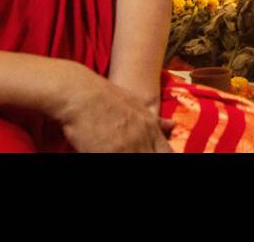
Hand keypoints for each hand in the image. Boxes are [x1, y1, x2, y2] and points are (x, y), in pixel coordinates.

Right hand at [54, 66, 172, 152]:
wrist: (80, 94)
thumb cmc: (105, 96)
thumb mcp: (135, 104)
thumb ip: (154, 119)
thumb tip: (173, 125)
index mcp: (150, 126)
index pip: (166, 150)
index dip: (162, 154)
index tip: (154, 153)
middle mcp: (143, 138)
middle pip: (154, 156)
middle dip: (151, 157)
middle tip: (135, 151)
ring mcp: (127, 148)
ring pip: (139, 158)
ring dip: (134, 156)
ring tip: (120, 150)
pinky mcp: (110, 154)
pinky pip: (118, 160)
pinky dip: (117, 158)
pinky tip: (107, 153)